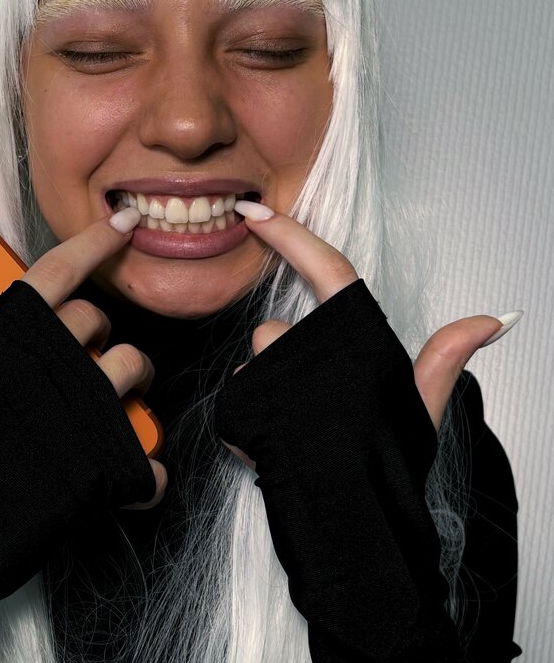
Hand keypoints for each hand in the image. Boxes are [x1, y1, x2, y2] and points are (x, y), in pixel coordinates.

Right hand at [0, 209, 164, 508]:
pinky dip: (142, 462)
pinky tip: (123, 471)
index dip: (92, 240)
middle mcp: (47, 366)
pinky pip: (145, 453)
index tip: (118, 224)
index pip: (57, 268)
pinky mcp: (100, 469)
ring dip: (128, 385)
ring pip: (132, 370)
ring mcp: (81, 414)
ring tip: (107, 405)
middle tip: (79, 356)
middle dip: (95, 333)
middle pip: (98, 321)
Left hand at [220, 202, 506, 468]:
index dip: (288, 232)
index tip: (254, 210)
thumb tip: (495, 319)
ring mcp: (275, 376)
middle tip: (314, 407)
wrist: (352, 522)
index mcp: (356, 339)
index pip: (325, 266)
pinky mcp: (243, 404)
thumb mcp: (421, 405)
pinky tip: (276, 446)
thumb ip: (446, 354)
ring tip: (297, 429)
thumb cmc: (386, 462)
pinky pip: (237, 398)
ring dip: (265, 390)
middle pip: (278, 331)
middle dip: (287, 361)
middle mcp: (314, 349)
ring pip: (255, 363)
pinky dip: (249, 421)